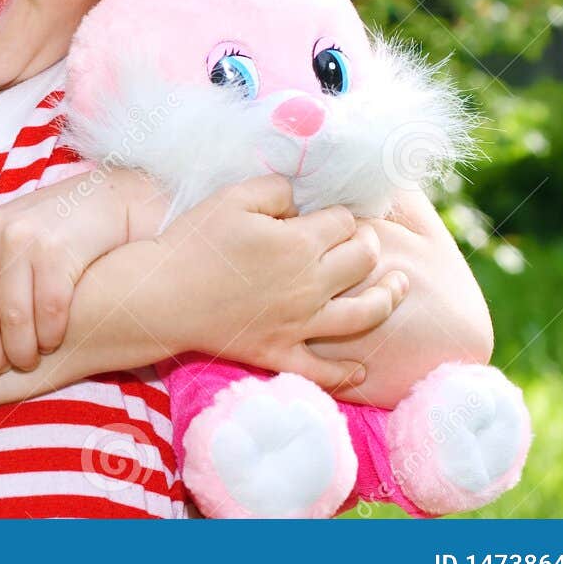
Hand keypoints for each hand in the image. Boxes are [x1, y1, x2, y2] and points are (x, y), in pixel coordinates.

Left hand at [0, 169, 153, 373]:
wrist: (106, 201)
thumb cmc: (47, 234)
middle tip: (0, 369)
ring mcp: (20, 238)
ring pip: (12, 320)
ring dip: (23, 352)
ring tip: (30, 359)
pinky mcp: (56, 248)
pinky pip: (48, 312)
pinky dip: (51, 335)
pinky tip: (55, 338)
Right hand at [152, 174, 408, 393]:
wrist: (162, 296)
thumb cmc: (194, 243)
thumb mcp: (232, 198)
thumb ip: (276, 189)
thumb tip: (300, 199)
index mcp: (299, 243)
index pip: (344, 222)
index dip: (340, 215)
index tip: (330, 215)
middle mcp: (310, 284)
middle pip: (363, 260)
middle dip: (369, 246)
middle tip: (365, 243)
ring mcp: (299, 323)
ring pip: (364, 314)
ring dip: (387, 299)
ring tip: (400, 288)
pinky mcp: (280, 353)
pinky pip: (323, 371)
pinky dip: (346, 374)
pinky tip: (361, 371)